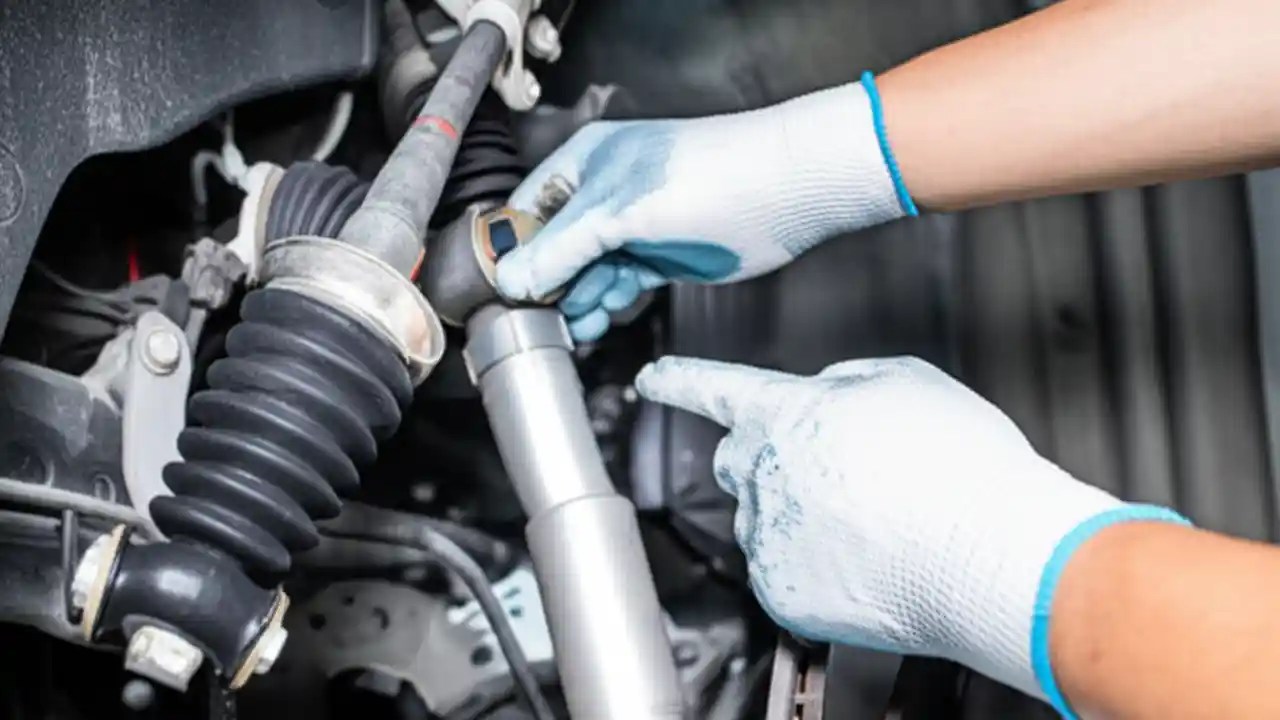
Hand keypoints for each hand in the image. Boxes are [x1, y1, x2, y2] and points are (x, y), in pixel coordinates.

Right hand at [497, 75, 914, 341]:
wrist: (786, 193)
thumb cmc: (710, 178)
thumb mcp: (618, 214)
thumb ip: (561, 249)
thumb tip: (513, 280)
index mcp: (583, 163)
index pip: (524, 211)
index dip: (511, 253)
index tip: (505, 294)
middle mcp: (604, 192)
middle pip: (553, 248)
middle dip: (549, 285)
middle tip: (544, 320)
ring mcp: (633, 225)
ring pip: (586, 272)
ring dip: (579, 300)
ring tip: (579, 325)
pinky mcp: (659, 254)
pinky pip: (618, 283)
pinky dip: (608, 302)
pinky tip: (603, 316)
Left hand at [635, 355, 1186, 701]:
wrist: (989, 556)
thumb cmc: (960, 468)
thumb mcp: (906, 381)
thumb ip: (844, 381)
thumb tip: (824, 395)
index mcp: (786, 412)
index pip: (711, 387)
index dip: (677, 380)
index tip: (651, 381)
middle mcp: (761, 471)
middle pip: (736, 459)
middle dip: (766, 458)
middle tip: (826, 472)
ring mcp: (765, 535)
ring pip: (759, 518)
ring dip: (794, 514)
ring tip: (868, 522)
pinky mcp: (779, 591)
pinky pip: (778, 571)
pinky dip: (809, 566)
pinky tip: (862, 560)